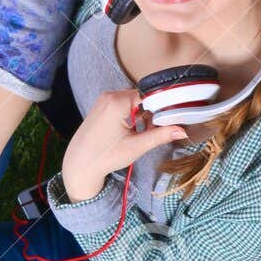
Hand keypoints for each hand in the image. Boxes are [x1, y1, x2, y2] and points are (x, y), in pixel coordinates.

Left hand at [61, 89, 186, 201]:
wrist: (79, 164)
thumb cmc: (105, 156)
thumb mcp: (137, 146)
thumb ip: (161, 135)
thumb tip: (182, 130)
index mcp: (118, 101)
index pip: (151, 95)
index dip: (162, 108)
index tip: (169, 121)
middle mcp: (109, 96)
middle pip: (142, 97)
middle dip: (152, 113)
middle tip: (153, 131)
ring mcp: (103, 100)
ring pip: (133, 102)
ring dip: (142, 115)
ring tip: (141, 134)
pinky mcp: (101, 107)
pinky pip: (123, 105)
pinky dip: (131, 116)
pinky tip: (131, 131)